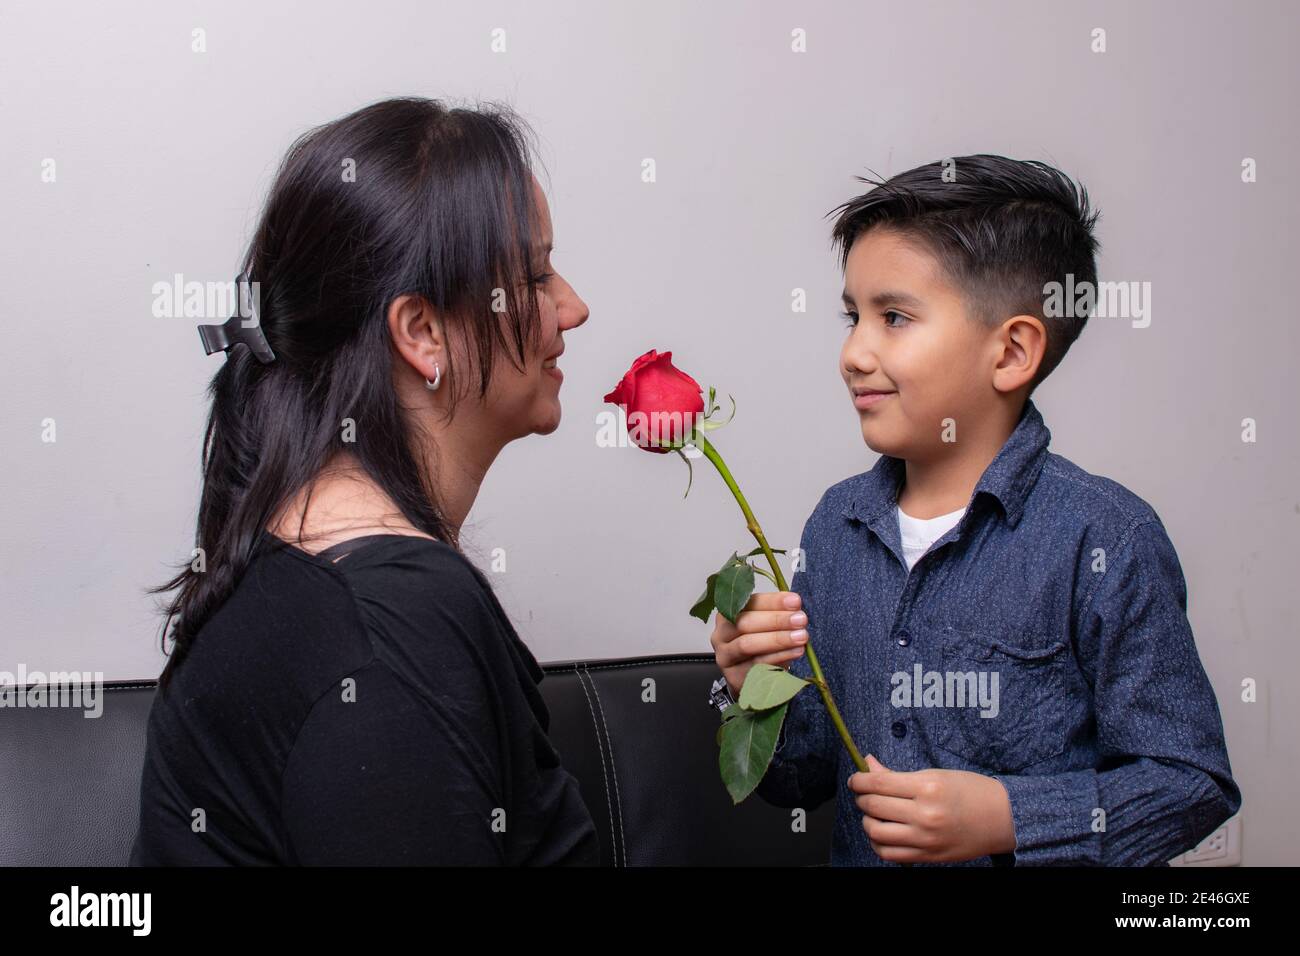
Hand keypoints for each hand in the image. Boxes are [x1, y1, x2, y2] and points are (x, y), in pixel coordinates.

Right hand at [709, 590, 807, 697]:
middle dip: (776, 620)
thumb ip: (776, 613)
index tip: (795, 601)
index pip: (748, 603)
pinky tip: (795, 652)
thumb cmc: (760, 644)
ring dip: (777, 639)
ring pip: (747, 645)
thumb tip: (795, 605)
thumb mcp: (765, 624)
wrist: (749, 675)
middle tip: (800, 620)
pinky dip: (778, 657)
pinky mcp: (733, 675)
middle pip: (744, 623)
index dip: (772, 601)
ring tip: (801, 637)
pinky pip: (755, 666)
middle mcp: (721, 633)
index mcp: (728, 613)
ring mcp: (725, 655)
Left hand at [847, 754, 1016, 863]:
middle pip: (873, 806)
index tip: (855, 779)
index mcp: (928, 788)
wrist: (1002, 819)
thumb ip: (898, 774)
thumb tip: (867, 765)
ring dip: (867, 821)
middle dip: (861, 798)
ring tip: (873, 813)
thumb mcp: (935, 774)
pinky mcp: (928, 857)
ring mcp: (926, 839)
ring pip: (875, 832)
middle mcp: (925, 815)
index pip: (878, 784)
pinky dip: (878, 843)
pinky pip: (889, 854)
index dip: (859, 780)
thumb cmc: (970, 791)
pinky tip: (882, 832)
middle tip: (864, 793)